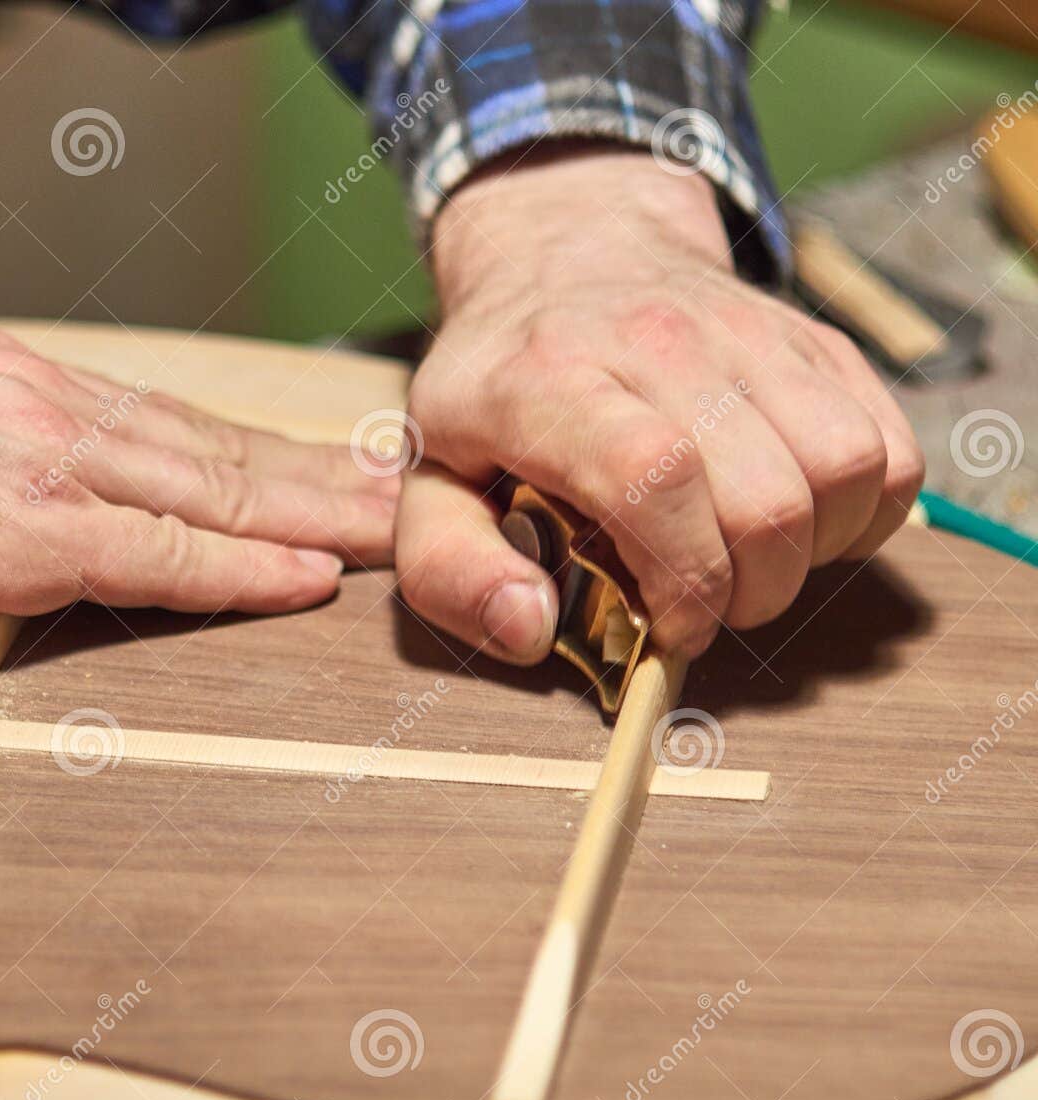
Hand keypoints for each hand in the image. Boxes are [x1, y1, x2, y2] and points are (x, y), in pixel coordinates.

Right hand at [0, 287, 395, 614]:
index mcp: (29, 387)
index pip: (180, 425)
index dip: (270, 454)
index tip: (337, 467)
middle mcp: (60, 414)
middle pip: (229, 452)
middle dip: (335, 479)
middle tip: (427, 490)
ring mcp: (49, 470)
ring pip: (221, 495)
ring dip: (324, 517)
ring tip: (412, 532)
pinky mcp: (18, 536)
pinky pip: (158, 557)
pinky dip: (241, 571)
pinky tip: (309, 580)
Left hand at [398, 145, 923, 662]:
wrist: (564, 251)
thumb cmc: (495, 387)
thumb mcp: (426, 475)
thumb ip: (450, 567)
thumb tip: (531, 629)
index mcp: (548, 378)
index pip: (655, 476)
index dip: (682, 578)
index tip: (667, 627)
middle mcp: (660, 339)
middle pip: (765, 496)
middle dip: (747, 593)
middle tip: (702, 606)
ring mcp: (750, 330)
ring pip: (847, 468)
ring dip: (812, 554)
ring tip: (749, 565)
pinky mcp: (814, 337)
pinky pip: (890, 447)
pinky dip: (864, 512)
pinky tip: (799, 523)